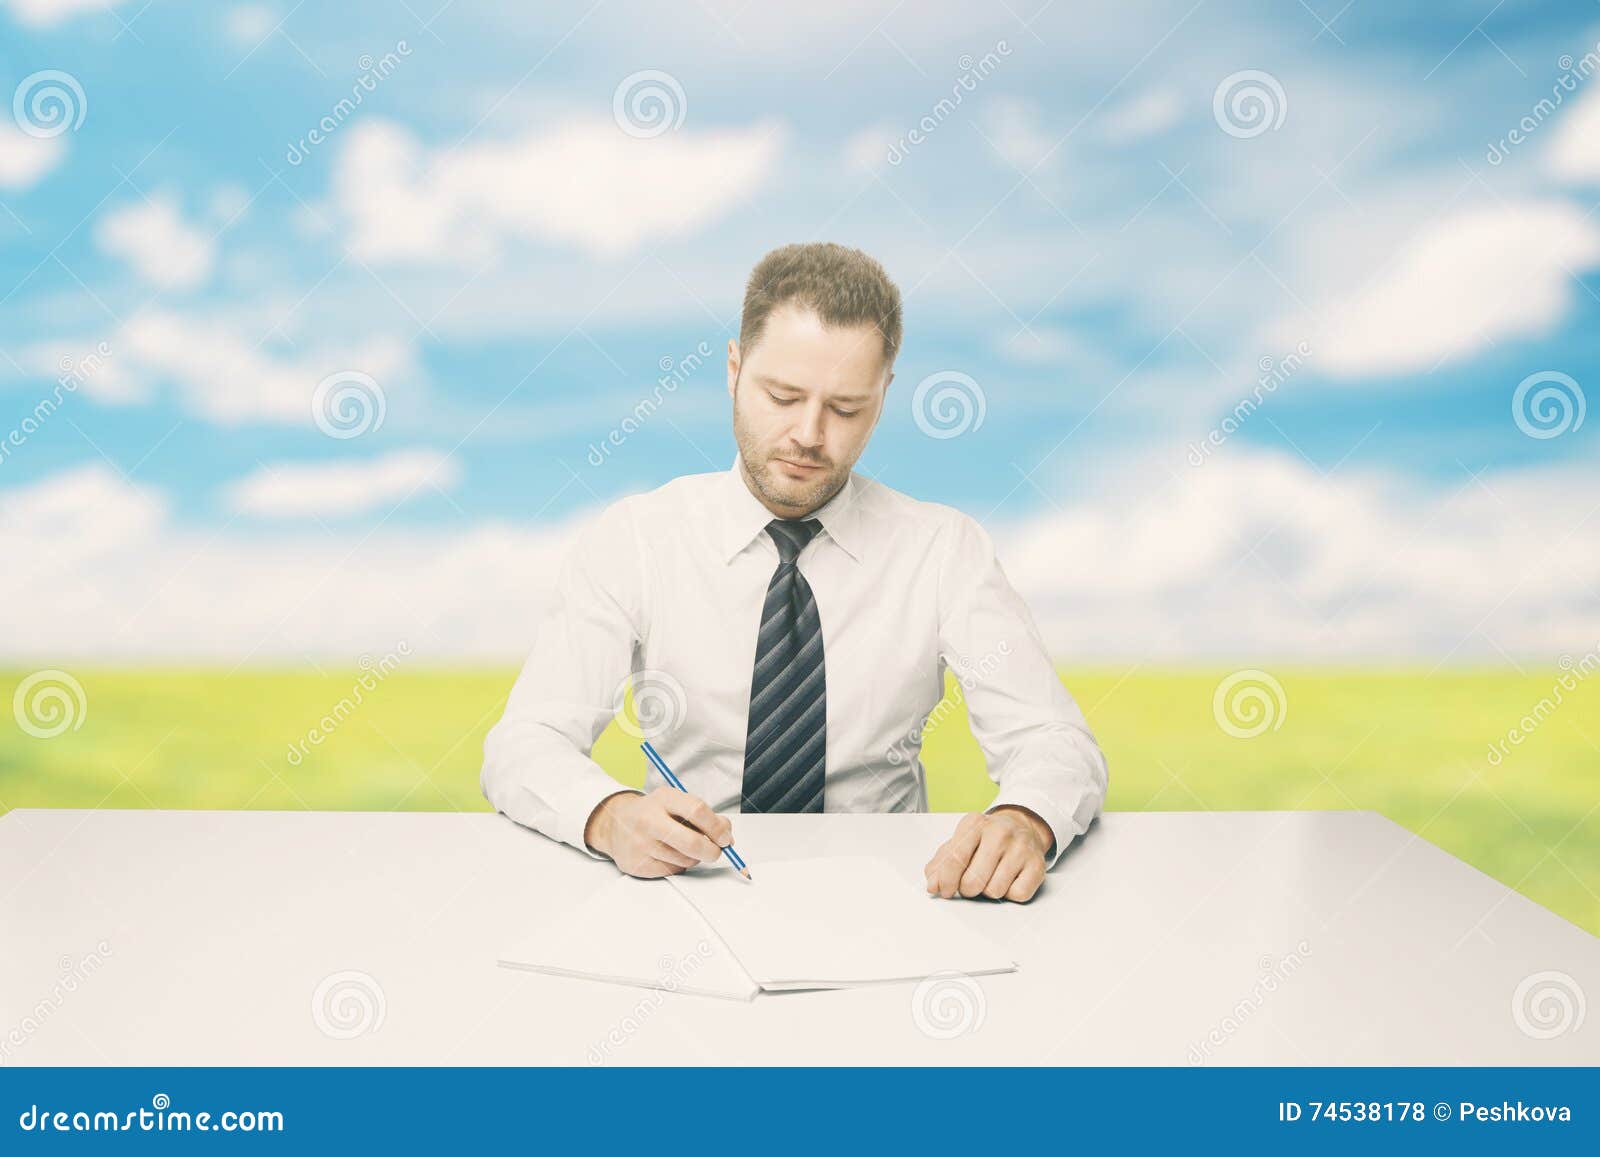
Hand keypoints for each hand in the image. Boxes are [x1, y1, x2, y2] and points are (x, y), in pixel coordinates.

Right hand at [584, 787, 733, 878]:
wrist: (615, 824)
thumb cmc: (653, 813)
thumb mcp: (676, 802)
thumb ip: (703, 815)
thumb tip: (726, 836)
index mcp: (662, 798)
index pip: (697, 810)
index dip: (717, 827)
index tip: (725, 837)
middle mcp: (648, 821)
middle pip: (692, 843)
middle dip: (712, 851)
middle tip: (716, 851)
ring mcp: (640, 844)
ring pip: (685, 861)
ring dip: (694, 858)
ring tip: (683, 847)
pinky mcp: (637, 865)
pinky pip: (672, 871)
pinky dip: (678, 866)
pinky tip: (667, 854)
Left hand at [924, 806, 1052, 901]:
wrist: (1023, 827)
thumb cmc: (987, 839)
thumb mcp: (961, 842)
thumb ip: (942, 862)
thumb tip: (933, 885)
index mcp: (975, 824)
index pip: (956, 858)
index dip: (947, 880)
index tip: (944, 890)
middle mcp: (1000, 832)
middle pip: (974, 880)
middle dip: (968, 889)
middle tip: (971, 882)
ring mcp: (1021, 847)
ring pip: (994, 891)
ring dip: (989, 891)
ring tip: (992, 876)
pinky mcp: (1038, 865)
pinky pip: (1017, 895)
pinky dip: (1011, 893)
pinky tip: (1010, 879)